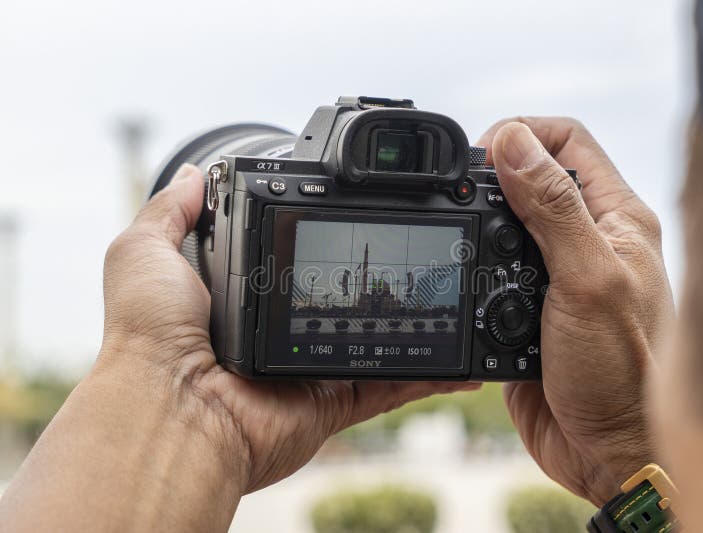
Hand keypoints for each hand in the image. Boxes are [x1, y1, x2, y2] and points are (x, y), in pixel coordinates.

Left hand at [101, 163, 477, 492]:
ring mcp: (314, 366)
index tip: (361, 221)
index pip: (297, 261)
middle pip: (346, 299)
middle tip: (419, 252)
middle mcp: (284, 330)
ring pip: (380, 338)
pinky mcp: (335, 399)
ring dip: (418, 322)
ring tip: (453, 296)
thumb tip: (196, 176)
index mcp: (245, 297)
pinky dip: (434, 374)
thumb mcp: (145, 252)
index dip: (328, 241)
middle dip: (382, 279)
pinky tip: (465, 359)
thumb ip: (172, 212)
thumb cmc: (152, 335)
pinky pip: (394, 383)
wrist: (171, 408)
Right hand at [477, 119, 673, 505]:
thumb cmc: (622, 373)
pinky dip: (471, 268)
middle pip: (530, 177)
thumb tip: (512, 141)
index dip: (522, 135)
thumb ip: (552, 208)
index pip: (568, 141)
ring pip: (505, 223)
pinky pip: (491, 271)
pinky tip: (465, 281)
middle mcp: (587, 240)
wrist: (606, 450)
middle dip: (490, 178)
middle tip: (459, 199)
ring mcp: (555, 275)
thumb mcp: (587, 280)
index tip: (482, 157)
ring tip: (460, 240)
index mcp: (617, 219)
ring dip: (477, 225)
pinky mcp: (525, 308)